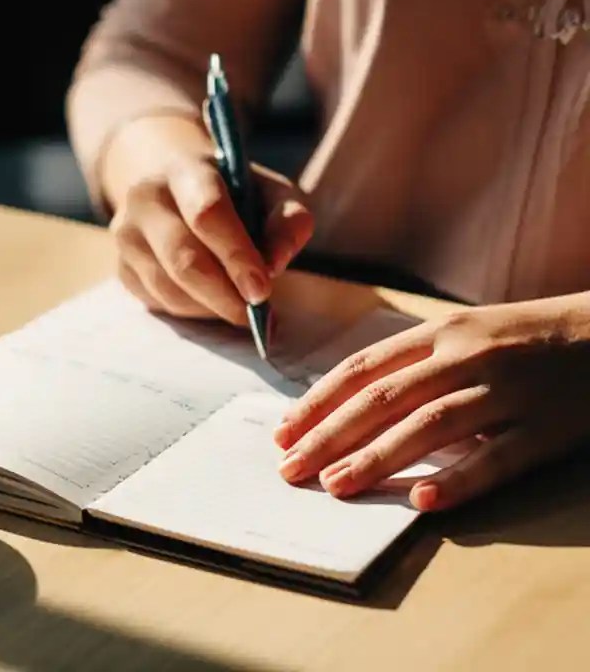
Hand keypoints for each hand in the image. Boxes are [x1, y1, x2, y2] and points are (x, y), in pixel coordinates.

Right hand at [103, 115, 312, 325]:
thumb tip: (274, 266)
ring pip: (169, 288)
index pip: (206, 213)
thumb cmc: (231, 191)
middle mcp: (144, 198)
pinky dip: (192, 311)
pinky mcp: (121, 267)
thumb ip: (288, 220)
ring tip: (239, 307)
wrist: (171, 183)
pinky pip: (158, 302)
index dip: (236, 255)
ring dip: (210, 308)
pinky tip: (212, 301)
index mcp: (184, 170)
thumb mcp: (268, 190)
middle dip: (224, 294)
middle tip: (255, 314)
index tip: (262, 290)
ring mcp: (126, 234)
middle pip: (182, 258)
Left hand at [274, 294, 589, 510]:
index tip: (282, 434)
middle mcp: (468, 356)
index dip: (317, 403)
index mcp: (442, 332)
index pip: (362, 370)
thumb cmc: (533, 337)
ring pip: (429, 426)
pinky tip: (422, 500)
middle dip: (328, 436)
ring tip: (334, 486)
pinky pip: (497, 458)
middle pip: (383, 400)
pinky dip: (458, 479)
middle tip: (289, 470)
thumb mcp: (471, 332)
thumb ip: (416, 362)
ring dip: (375, 458)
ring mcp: (509, 392)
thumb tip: (348, 404)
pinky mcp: (548, 428)